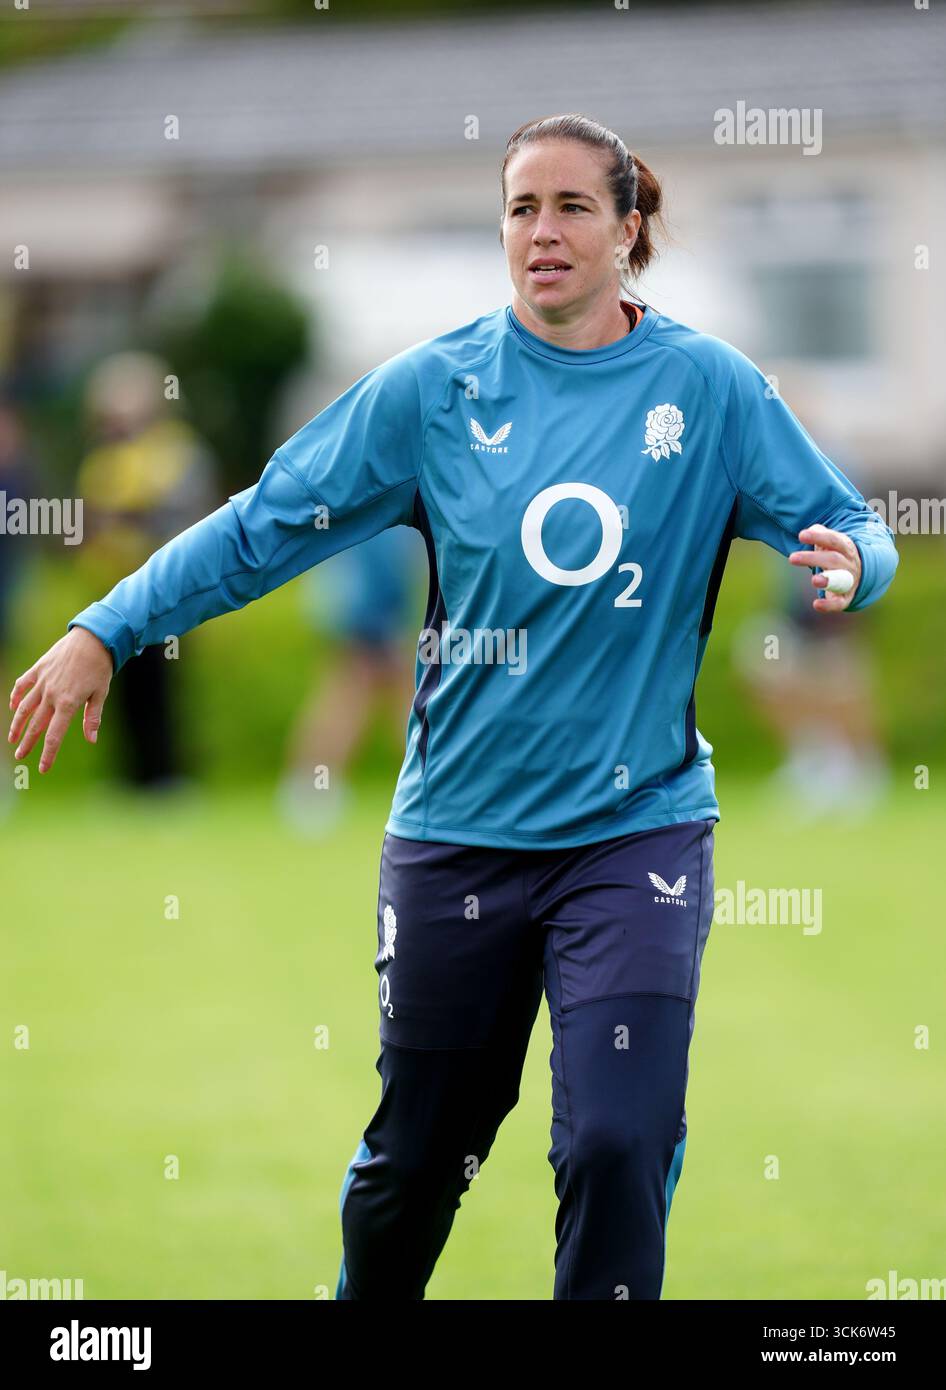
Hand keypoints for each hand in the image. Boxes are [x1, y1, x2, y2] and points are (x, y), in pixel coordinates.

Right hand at [7, 627, 113, 772]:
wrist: (92, 638)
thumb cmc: (100, 667)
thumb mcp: (101, 694)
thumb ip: (93, 717)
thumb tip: (92, 740)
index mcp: (69, 704)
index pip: (55, 735)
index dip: (48, 754)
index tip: (42, 768)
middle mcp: (52, 694)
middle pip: (36, 725)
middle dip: (28, 743)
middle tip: (20, 757)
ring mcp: (43, 681)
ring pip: (25, 707)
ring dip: (17, 725)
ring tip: (12, 739)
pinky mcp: (38, 669)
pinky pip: (22, 685)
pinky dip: (16, 696)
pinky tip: (13, 707)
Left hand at [788, 524, 861, 612]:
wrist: (860, 573)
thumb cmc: (837, 555)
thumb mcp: (831, 542)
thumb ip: (820, 535)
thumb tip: (812, 530)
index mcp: (845, 547)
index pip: (833, 540)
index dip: (818, 537)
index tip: (801, 535)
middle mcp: (848, 564)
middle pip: (833, 559)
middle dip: (813, 558)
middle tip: (792, 558)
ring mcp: (849, 581)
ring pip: (839, 580)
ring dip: (827, 580)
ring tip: (815, 580)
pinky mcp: (846, 598)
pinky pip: (839, 602)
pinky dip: (829, 605)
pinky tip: (816, 604)